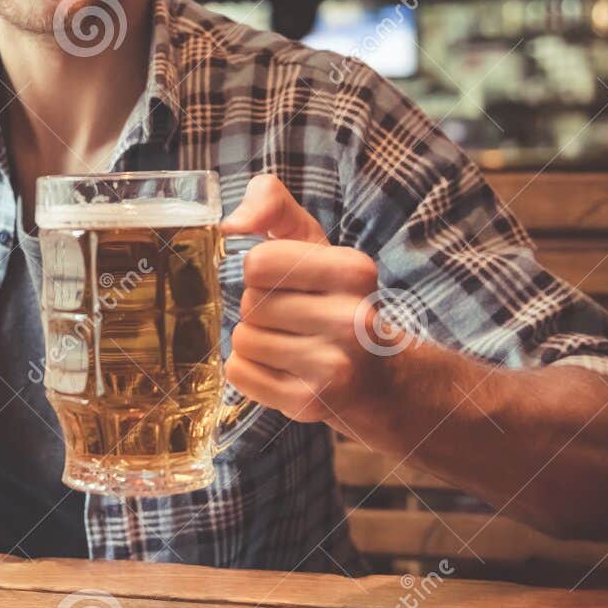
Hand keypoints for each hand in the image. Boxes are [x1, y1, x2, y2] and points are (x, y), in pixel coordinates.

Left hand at [218, 174, 400, 430]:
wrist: (377, 377)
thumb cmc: (332, 297)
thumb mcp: (312, 241)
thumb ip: (272, 204)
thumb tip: (230, 224)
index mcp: (355, 271)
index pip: (260, 261)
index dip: (262, 269)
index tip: (289, 281)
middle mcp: (353, 320)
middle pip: (251, 302)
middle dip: (260, 306)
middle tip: (294, 317)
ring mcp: (334, 368)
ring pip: (242, 339)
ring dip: (255, 339)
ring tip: (291, 343)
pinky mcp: (308, 404)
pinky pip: (239, 373)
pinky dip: (249, 370)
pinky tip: (283, 368)